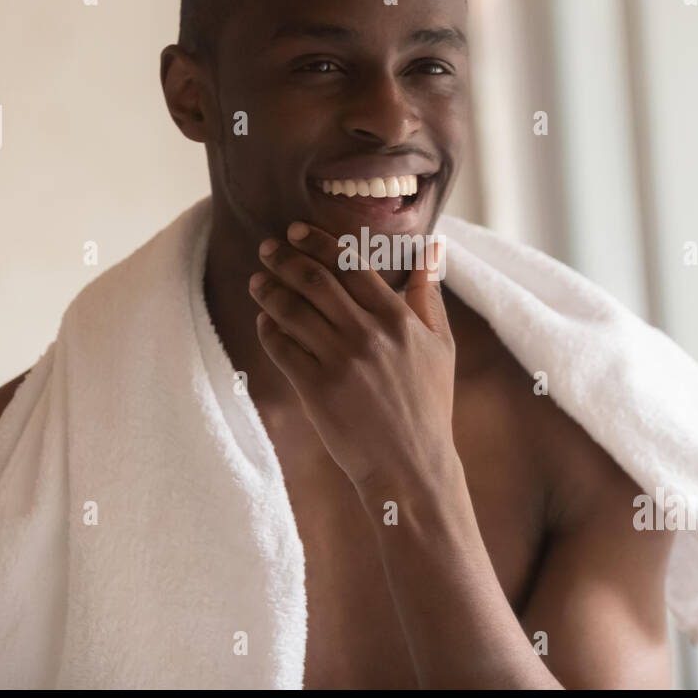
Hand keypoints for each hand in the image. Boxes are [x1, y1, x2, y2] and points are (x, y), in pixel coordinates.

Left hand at [247, 221, 457, 496]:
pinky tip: (264, 323)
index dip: (318, 242)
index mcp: (398, 319)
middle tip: (267, 249)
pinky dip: (268, 331)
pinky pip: (281, 349)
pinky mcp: (317, 389)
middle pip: (315, 280)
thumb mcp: (440, 345)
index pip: (351, 264)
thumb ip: (429, 294)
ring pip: (292, 311)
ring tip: (257, 282)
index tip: (296, 231)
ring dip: (268, 291)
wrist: (411, 466)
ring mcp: (340, 361)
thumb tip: (432, 247)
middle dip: (284, 259)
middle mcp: (368, 334)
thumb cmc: (428, 404)